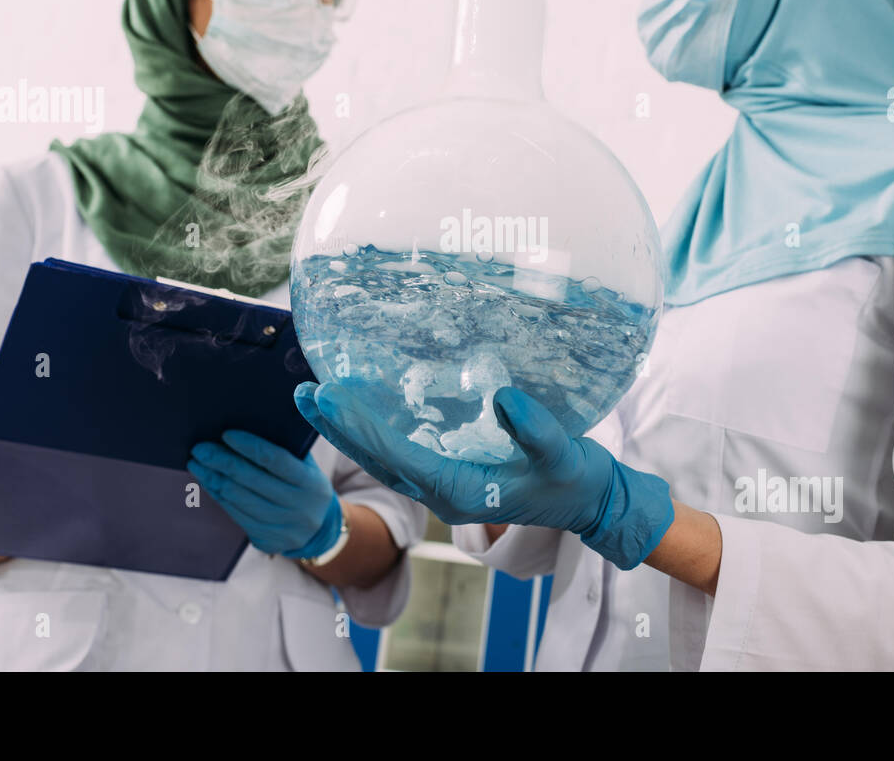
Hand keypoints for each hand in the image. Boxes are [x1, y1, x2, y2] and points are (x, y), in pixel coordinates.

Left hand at [189, 430, 341, 558]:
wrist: (320, 530)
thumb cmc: (305, 485)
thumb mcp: (307, 467)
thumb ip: (286, 449)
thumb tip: (247, 427)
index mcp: (310, 482)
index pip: (274, 459)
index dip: (248, 446)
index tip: (226, 434)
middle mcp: (297, 505)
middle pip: (250, 479)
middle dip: (221, 461)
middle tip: (200, 448)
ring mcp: (280, 525)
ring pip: (237, 498)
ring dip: (212, 478)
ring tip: (196, 463)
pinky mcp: (265, 539)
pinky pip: (234, 513)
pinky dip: (217, 495)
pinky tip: (207, 481)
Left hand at [294, 382, 673, 570]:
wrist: (590, 501)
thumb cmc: (577, 479)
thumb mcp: (565, 455)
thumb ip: (536, 430)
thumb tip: (503, 396)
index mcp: (462, 492)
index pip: (400, 458)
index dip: (363, 429)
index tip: (330, 399)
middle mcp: (443, 494)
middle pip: (378, 461)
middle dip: (339, 428)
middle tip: (304, 392)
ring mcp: (443, 487)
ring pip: (383, 460)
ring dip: (347, 431)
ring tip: (313, 398)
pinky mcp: (448, 475)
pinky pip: (400, 455)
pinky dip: (373, 432)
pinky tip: (356, 409)